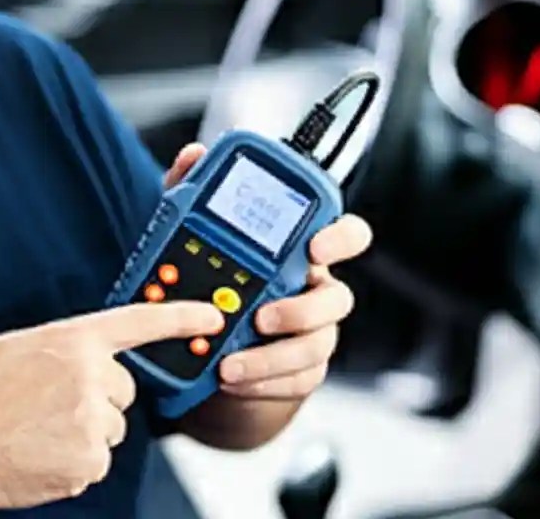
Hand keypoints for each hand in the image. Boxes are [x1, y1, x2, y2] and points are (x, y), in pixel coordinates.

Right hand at [0, 300, 223, 512]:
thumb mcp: (14, 349)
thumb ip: (62, 347)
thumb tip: (91, 355)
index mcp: (70, 340)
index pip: (140, 321)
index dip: (182, 318)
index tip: (213, 318)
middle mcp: (88, 374)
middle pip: (125, 390)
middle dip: (97, 401)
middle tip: (49, 408)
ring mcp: (91, 419)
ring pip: (112, 428)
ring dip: (84, 434)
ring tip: (37, 432)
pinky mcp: (88, 460)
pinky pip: (97, 461)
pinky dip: (73, 463)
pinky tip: (38, 454)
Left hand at [163, 144, 370, 401]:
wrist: (211, 343)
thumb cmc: (216, 278)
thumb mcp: (194, 231)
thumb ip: (192, 191)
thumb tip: (193, 156)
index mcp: (304, 253)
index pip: (347, 236)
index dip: (341, 238)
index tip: (315, 246)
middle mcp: (317, 291)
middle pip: (338, 299)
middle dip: (301, 310)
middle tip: (261, 317)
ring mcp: (314, 334)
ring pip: (316, 346)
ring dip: (272, 358)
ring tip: (229, 363)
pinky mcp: (301, 372)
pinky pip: (296, 381)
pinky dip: (262, 384)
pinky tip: (231, 381)